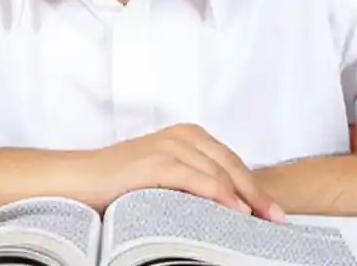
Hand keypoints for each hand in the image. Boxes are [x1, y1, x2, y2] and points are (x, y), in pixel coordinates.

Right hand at [85, 124, 285, 222]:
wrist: (78, 179)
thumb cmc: (120, 183)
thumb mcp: (165, 177)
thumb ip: (193, 181)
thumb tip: (229, 207)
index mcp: (187, 136)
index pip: (232, 161)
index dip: (256, 186)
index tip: (274, 212)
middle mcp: (181, 135)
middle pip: (231, 164)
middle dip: (257, 193)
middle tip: (278, 219)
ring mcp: (168, 146)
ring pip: (218, 171)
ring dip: (244, 197)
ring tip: (262, 221)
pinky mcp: (155, 162)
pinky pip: (196, 179)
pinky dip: (219, 195)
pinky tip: (234, 211)